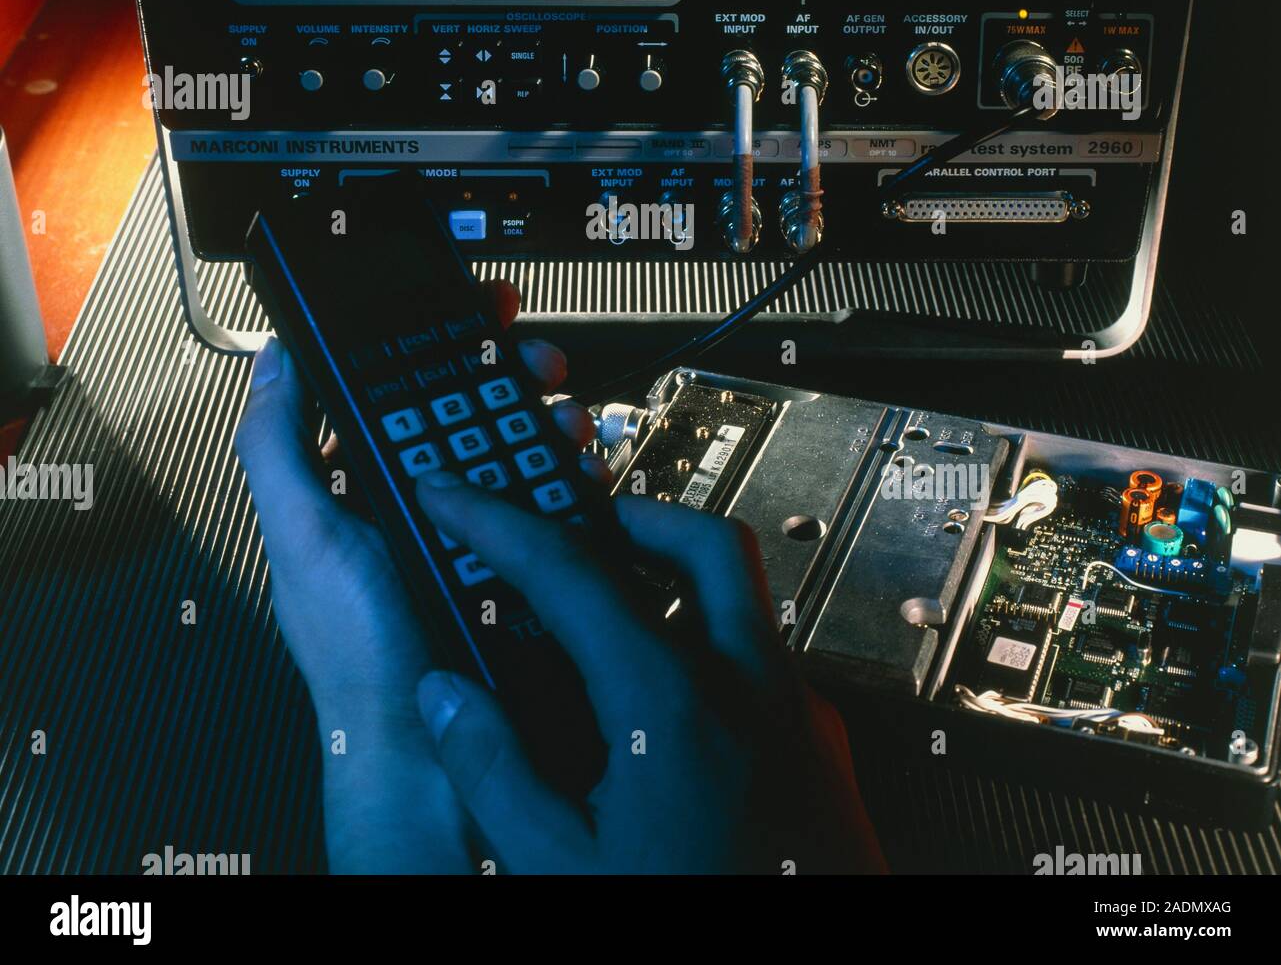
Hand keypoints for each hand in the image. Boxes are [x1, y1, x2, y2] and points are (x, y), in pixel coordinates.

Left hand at [233, 283, 597, 872]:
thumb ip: (278, 446)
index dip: (429, 342)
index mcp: (356, 486)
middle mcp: (415, 502)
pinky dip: (569, 478)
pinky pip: (549, 502)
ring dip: (545, 419)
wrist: (428, 746)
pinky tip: (578, 470)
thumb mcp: (305, 537)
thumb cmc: (357, 652)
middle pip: (467, 410)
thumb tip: (272, 361)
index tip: (466, 310)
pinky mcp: (517, 560)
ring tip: (562, 415)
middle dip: (506, 372)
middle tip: (535, 357)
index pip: (394, 390)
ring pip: (516, 448)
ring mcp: (470, 531)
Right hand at [414, 478, 886, 874]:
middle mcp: (747, 688)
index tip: (454, 494)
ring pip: (741, 596)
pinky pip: (759, 658)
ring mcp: (794, 714)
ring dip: (672, 575)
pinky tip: (665, 701)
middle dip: (622, 516)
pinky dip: (704, 642)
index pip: (570, 573)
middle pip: (696, 541)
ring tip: (607, 604)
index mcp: (671, 704)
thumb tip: (448, 700)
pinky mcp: (819, 750)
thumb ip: (495, 774)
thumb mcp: (559, 872)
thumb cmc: (691, 930)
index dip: (498, 523)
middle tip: (564, 526)